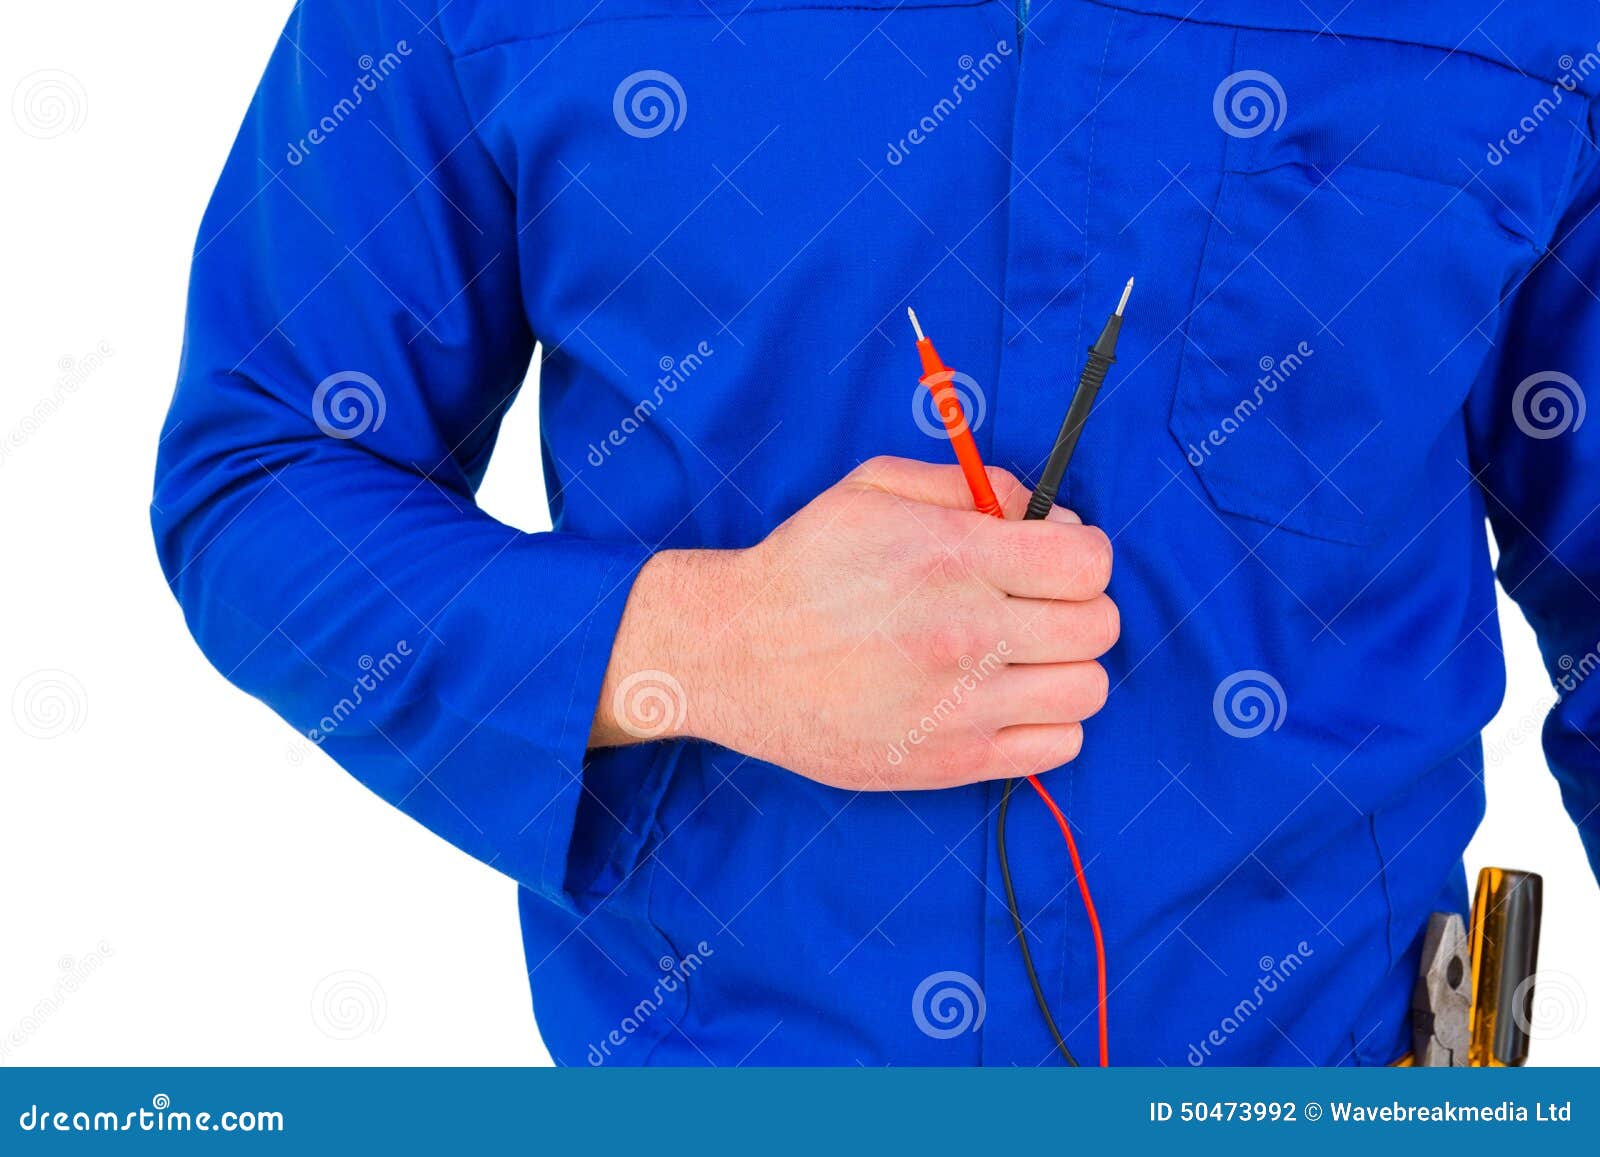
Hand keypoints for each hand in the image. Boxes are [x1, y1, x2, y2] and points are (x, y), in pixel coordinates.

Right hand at [591, 456, 1117, 789]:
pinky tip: (1006, 700)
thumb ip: (968, 485)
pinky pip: (1058, 747)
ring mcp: (962, 706)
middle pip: (1098, 627)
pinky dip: (1048, 722)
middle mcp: (966, 635)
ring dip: (1068, 667)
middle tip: (1036, 606)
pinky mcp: (951, 760)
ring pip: (1089, 690)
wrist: (734, 656)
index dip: (1079, 554)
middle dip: (1077, 606)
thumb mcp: (873, 490)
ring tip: (1023, 656)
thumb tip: (1042, 513)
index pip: (1087, 563)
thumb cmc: (804, 567)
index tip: (1050, 558)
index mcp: (952, 558)